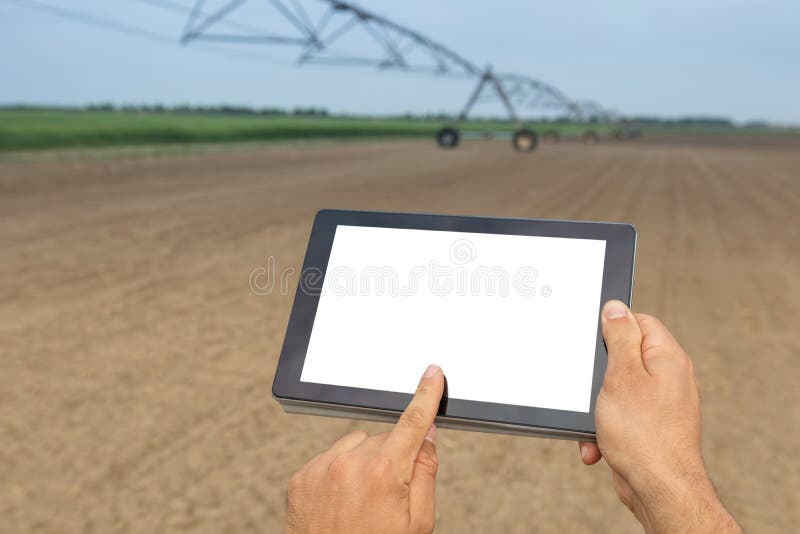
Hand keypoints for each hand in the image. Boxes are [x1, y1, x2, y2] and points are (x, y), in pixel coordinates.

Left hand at [285, 364, 443, 533]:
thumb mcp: (418, 524)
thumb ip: (425, 474)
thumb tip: (425, 438)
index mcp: (384, 474)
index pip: (412, 423)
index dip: (426, 395)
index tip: (433, 373)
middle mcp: (349, 464)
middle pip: (385, 438)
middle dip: (394, 455)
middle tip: (390, 493)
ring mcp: (321, 468)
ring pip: (357, 444)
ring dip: (364, 461)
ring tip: (362, 500)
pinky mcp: (301, 476)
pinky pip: (330, 457)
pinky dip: (340, 471)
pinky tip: (341, 500)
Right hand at [579, 300, 740, 532]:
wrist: (660, 490)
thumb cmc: (643, 434)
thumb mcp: (622, 375)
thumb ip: (620, 337)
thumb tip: (616, 307)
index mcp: (667, 358)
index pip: (639, 322)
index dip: (613, 329)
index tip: (595, 344)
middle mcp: (668, 378)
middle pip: (623, 358)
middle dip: (599, 378)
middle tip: (592, 390)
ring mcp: (660, 404)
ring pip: (616, 392)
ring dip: (597, 409)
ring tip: (596, 425)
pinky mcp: (650, 428)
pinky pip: (620, 418)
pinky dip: (605, 429)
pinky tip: (599, 445)